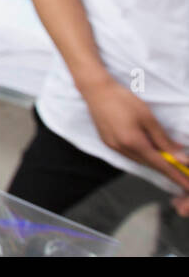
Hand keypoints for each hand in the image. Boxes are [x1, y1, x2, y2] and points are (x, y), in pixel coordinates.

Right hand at [82, 78, 188, 196]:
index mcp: (133, 142)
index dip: (175, 176)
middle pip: (149, 164)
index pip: (160, 165)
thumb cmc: (123, 100)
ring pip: (139, 160)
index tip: (187, 185)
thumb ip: (163, 139)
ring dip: (154, 161)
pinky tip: (147, 149)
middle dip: (167, 169)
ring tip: (167, 158)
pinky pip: (129, 154)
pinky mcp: (107, 142)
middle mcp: (122, 148)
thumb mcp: (148, 118)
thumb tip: (179, 156)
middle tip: (181, 169)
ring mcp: (113, 147)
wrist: (96, 91)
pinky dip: (141, 155)